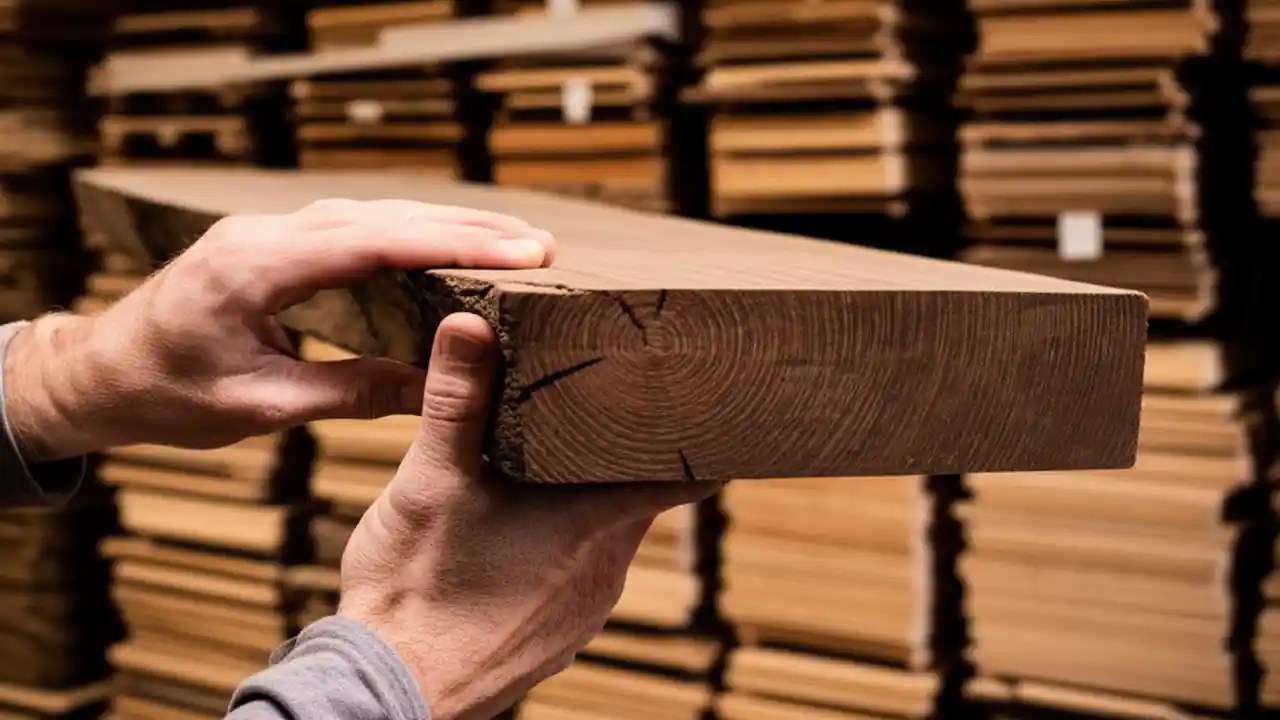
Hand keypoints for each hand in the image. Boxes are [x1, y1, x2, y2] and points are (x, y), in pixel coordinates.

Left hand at [3, 199, 554, 462]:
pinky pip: (352, 226)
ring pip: (371, 213)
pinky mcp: (273, 243)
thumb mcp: (259, 407)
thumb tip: (434, 392)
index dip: (454, 244)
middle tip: (539, 243)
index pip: (374, 243)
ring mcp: (267, 231)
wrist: (98, 372)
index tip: (519, 253)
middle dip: (465, 224)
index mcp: (255, 268)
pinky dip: (408, 231)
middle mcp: (264, 234)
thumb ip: (349, 395)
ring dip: (443, 223)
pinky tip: (447, 241)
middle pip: (382, 214)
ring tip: (512, 239)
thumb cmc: (165, 395)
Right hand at [338, 313, 720, 719]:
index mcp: (594, 523)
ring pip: (609, 532)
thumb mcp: (429, 483)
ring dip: (589, 495)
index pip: (690, 474)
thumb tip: (470, 326)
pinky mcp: (558, 631)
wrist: (388, 690)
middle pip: (642, 493)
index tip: (707, 396)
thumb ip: (456, 401)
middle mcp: (607, 568)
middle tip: (611, 398)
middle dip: (627, 450)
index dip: (702, 433)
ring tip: (560, 452)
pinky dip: (566, 540)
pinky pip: (581, 570)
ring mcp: (586, 606)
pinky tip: (523, 526)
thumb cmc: (415, 592)